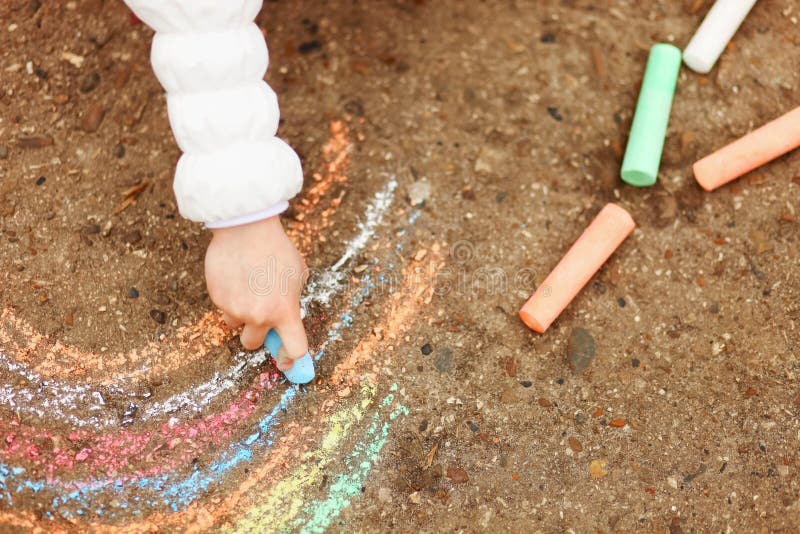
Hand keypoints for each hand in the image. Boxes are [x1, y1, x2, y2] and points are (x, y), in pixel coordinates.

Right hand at [205, 216, 308, 370]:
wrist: (246, 228)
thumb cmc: (277, 249)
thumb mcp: (298, 275)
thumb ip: (292, 300)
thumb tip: (285, 316)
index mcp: (285, 311)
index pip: (294, 348)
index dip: (291, 358)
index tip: (286, 361)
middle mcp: (259, 315)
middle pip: (252, 344)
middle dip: (256, 335)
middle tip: (259, 317)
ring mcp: (235, 308)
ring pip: (235, 323)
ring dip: (240, 313)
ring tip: (246, 285)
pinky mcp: (217, 297)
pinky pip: (223, 305)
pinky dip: (229, 296)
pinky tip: (235, 275)